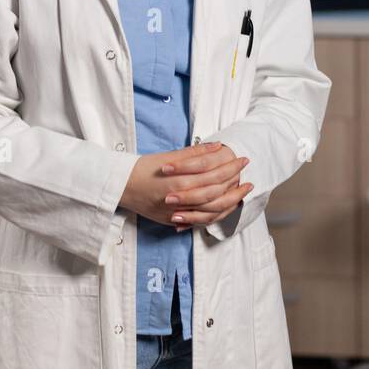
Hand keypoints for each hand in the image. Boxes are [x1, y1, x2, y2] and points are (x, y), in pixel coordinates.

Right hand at [119, 142, 252, 229]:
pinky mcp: (173, 220)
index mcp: (179, 181)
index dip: (231, 168)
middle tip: (248, 177)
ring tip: (242, 193)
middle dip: (235, 185)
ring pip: (211, 212)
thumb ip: (194, 153)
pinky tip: (225, 207)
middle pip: (216, 195)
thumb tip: (217, 146)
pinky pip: (200, 221)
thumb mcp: (169, 157)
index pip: (213, 175)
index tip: (242, 160)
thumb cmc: (143, 168)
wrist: (121, 186)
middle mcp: (179, 200)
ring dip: (229, 202)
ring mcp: (176, 213)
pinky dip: (215, 215)